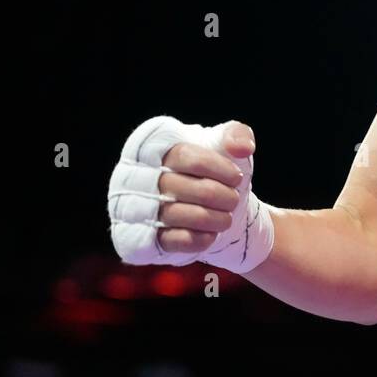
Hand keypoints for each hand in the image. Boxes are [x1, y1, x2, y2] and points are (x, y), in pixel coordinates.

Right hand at [109, 116, 273, 270]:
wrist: (213, 208)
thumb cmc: (215, 170)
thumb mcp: (226, 146)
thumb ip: (236, 135)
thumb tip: (242, 146)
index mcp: (153, 147)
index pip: (183, 156)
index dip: (216, 167)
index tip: (237, 177)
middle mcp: (136, 176)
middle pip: (179, 186)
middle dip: (218, 195)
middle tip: (234, 199)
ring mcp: (134, 208)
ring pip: (175, 214)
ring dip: (213, 218)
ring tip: (227, 217)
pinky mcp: (141, 239)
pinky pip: (172, 240)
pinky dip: (200, 238)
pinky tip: (212, 233)